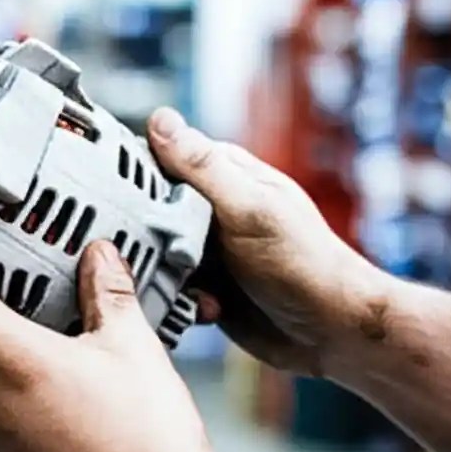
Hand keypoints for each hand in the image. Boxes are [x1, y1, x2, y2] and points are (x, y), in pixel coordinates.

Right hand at [146, 108, 396, 375]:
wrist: (333, 332)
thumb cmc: (305, 262)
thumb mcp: (248, 208)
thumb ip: (201, 167)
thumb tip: (161, 119)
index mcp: (222, 175)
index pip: (158, 159)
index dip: (132, 176)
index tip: (116, 198)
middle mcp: (210, 208)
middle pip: (147, 211)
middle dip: (144, 237)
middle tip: (164, 254)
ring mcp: (206, 248)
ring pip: (152, 253)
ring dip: (163, 274)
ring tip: (193, 286)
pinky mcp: (203, 285)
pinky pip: (166, 288)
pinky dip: (176, 301)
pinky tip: (205, 308)